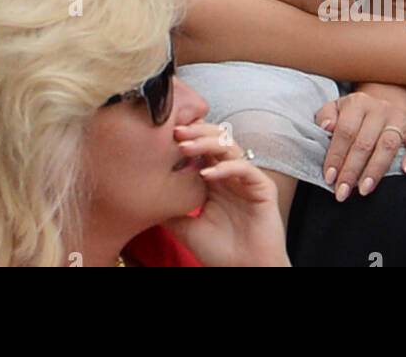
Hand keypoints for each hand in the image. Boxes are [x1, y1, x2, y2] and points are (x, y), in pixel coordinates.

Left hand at [161, 123, 288, 266]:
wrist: (245, 272)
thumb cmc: (219, 252)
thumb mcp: (185, 227)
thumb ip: (170, 208)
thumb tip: (142, 196)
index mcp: (214, 178)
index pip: (201, 147)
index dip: (186, 137)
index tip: (164, 133)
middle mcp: (231, 174)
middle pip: (216, 139)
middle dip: (195, 132)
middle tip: (175, 132)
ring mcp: (247, 179)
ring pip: (230, 147)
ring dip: (207, 143)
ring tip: (185, 147)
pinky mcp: (263, 187)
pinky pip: (245, 168)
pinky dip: (225, 167)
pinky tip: (207, 174)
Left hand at [315, 87, 405, 200]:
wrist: (381, 103)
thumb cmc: (353, 113)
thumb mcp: (335, 108)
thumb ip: (326, 116)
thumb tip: (326, 126)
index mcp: (357, 103)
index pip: (345, 131)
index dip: (336, 155)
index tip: (329, 177)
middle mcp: (379, 108)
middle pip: (364, 142)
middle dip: (352, 170)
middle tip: (343, 192)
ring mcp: (398, 118)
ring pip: (387, 145)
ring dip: (375, 170)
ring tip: (364, 189)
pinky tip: (405, 171)